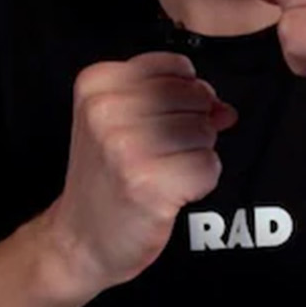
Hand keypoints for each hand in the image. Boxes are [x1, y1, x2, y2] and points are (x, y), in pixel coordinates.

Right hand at [46, 51, 236, 290]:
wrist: (80, 239)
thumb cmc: (107, 177)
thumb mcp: (121, 121)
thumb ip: (173, 100)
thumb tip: (224, 108)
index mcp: (96, 83)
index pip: (178, 67)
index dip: (185, 96)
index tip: (161, 121)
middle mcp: (106, 110)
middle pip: (196, 97)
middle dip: (192, 126)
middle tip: (160, 154)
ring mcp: (124, 147)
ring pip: (205, 130)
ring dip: (196, 155)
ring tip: (162, 172)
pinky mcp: (147, 183)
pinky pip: (209, 166)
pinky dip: (200, 182)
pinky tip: (170, 192)